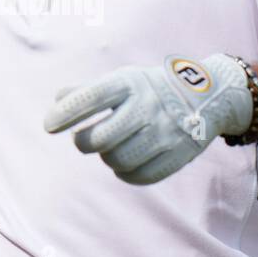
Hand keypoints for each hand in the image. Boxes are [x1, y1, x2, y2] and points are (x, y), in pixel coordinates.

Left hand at [43, 52, 253, 184]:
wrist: (207, 95)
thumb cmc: (150, 88)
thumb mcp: (123, 80)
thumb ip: (89, 90)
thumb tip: (58, 98)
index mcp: (130, 83)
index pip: (92, 98)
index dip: (67, 112)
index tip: (49, 126)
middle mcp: (149, 105)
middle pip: (101, 138)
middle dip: (85, 143)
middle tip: (84, 140)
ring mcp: (166, 131)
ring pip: (118, 160)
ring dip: (107, 158)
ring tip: (111, 149)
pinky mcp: (179, 154)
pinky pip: (141, 176)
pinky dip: (126, 174)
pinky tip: (127, 164)